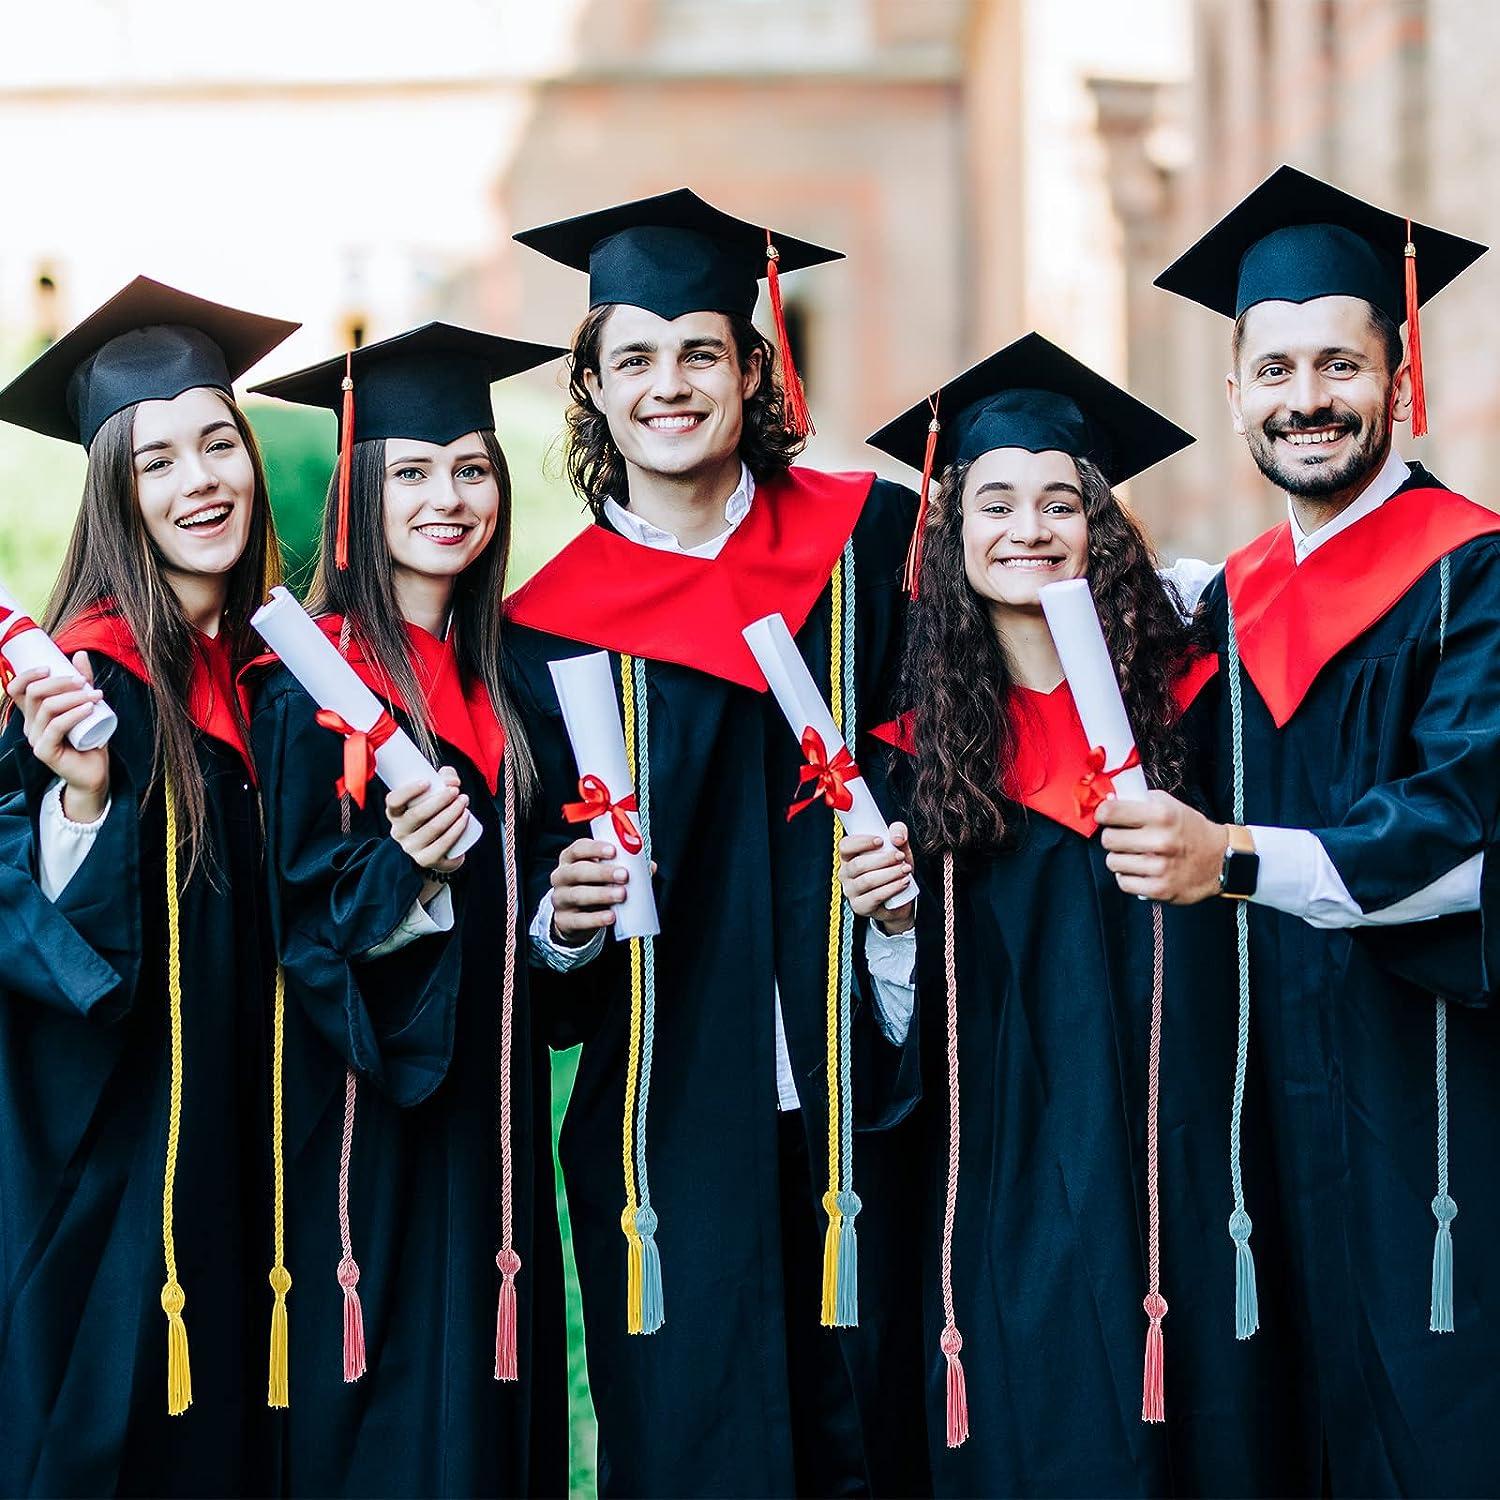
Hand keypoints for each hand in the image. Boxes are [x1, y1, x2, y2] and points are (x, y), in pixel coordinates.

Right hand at [5, 653, 109, 821]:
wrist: (95, 771)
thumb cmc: (89, 737)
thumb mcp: (86, 705)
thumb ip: (82, 683)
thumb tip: (80, 654)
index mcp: (33, 713)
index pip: (17, 689)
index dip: (27, 675)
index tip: (50, 666)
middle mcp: (29, 725)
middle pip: (34, 694)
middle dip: (59, 682)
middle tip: (84, 681)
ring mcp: (35, 739)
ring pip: (47, 708)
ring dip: (73, 697)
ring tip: (97, 695)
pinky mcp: (45, 752)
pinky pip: (56, 727)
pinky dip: (73, 714)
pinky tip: (89, 708)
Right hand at [385, 767, 468, 873]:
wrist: (439, 844)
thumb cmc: (435, 812)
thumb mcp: (435, 792)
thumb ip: (444, 778)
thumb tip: (453, 781)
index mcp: (395, 813)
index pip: (393, 801)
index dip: (408, 791)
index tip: (427, 781)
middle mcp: (399, 831)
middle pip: (417, 814)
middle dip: (440, 800)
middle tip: (456, 791)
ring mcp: (411, 847)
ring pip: (433, 828)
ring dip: (452, 813)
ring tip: (464, 801)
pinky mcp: (426, 859)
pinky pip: (443, 845)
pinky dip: (456, 830)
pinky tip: (465, 818)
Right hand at [547, 837, 656, 945]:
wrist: (575, 917)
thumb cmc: (593, 886)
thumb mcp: (604, 874)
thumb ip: (625, 866)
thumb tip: (650, 866)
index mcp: (570, 859)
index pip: (579, 848)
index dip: (595, 848)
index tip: (614, 850)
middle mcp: (561, 876)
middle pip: (578, 871)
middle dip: (602, 872)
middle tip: (624, 875)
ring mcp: (560, 899)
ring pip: (578, 895)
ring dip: (602, 894)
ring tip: (622, 895)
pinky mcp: (563, 920)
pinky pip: (579, 920)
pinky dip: (596, 918)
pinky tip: (611, 916)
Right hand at [838, 821, 915, 932]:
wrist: (901, 899)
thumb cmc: (894, 870)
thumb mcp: (899, 848)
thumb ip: (899, 833)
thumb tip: (897, 837)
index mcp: (849, 857)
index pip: (845, 846)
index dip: (861, 842)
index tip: (881, 840)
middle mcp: (845, 874)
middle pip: (858, 864)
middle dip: (882, 859)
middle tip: (900, 856)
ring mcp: (851, 892)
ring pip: (867, 880)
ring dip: (889, 873)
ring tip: (905, 870)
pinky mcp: (860, 906)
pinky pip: (874, 896)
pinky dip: (891, 888)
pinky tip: (903, 882)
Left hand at [1095, 791, 1227, 903]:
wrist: (1221, 860)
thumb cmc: (1190, 830)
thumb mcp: (1170, 805)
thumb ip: (1139, 800)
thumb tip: (1108, 800)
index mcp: (1162, 815)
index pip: (1111, 811)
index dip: (1103, 814)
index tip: (1105, 816)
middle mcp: (1161, 841)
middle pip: (1108, 839)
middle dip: (1112, 837)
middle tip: (1124, 838)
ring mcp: (1160, 867)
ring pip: (1113, 862)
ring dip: (1120, 859)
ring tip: (1136, 855)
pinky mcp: (1159, 889)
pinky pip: (1123, 883)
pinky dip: (1128, 877)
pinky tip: (1140, 871)